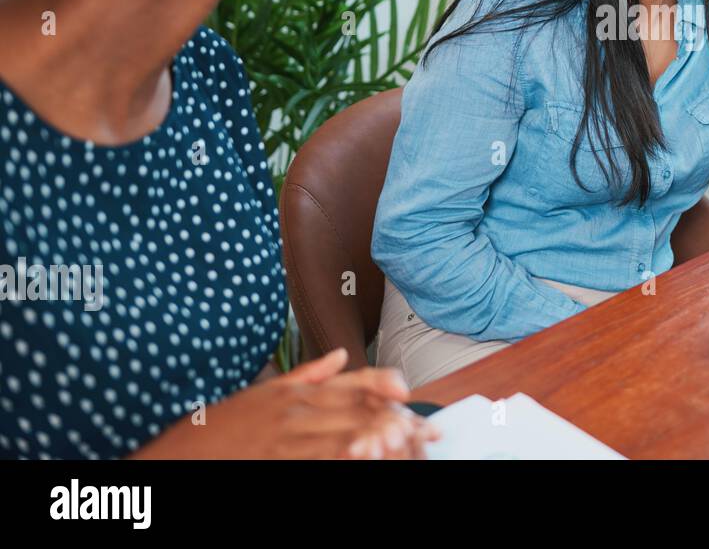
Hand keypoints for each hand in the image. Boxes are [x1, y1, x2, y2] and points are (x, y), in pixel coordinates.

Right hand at [133, 348, 439, 458]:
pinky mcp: (278, 462)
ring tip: (406, 441)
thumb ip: (306, 374)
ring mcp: (286, 438)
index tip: (410, 395)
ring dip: (379, 438)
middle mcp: (295, 410)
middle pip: (358, 410)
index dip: (385, 387)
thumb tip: (340, 356)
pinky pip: (320, 460)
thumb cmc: (216, 430)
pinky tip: (365, 457)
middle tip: (424, 429)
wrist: (173, 457)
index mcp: (295, 392)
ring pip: (345, 434)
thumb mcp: (261, 393)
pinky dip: (345, 457)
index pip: (352, 382)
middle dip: (394, 420)